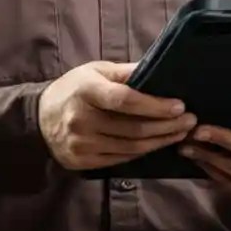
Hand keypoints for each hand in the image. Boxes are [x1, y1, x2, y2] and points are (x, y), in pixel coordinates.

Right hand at [38, 61, 196, 170]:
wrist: (40, 118)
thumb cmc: (74, 89)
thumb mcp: (96, 71)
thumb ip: (126, 72)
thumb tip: (160, 69)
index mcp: (86, 90)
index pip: (125, 100)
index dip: (155, 105)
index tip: (180, 106)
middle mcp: (82, 119)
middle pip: (133, 128)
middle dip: (167, 126)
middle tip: (190, 122)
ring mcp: (81, 143)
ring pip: (131, 148)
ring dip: (160, 142)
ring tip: (180, 133)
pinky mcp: (82, 161)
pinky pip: (120, 160)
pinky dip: (143, 153)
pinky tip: (157, 145)